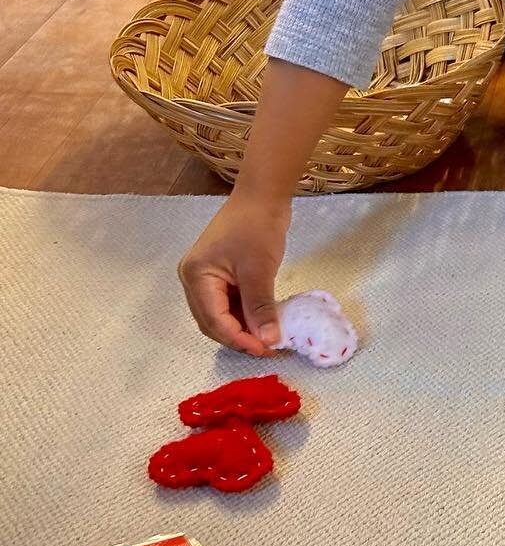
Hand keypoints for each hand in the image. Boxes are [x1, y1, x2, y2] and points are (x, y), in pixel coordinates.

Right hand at [178, 195, 291, 353]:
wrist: (262, 195)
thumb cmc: (256, 227)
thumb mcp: (259, 269)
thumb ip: (261, 307)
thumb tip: (269, 340)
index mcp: (195, 277)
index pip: (214, 320)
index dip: (239, 339)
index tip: (265, 350)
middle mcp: (194, 280)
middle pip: (213, 322)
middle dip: (239, 338)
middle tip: (269, 349)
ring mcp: (206, 278)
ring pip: (221, 315)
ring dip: (243, 329)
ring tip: (269, 339)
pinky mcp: (220, 275)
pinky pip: (230, 303)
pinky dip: (245, 315)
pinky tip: (265, 322)